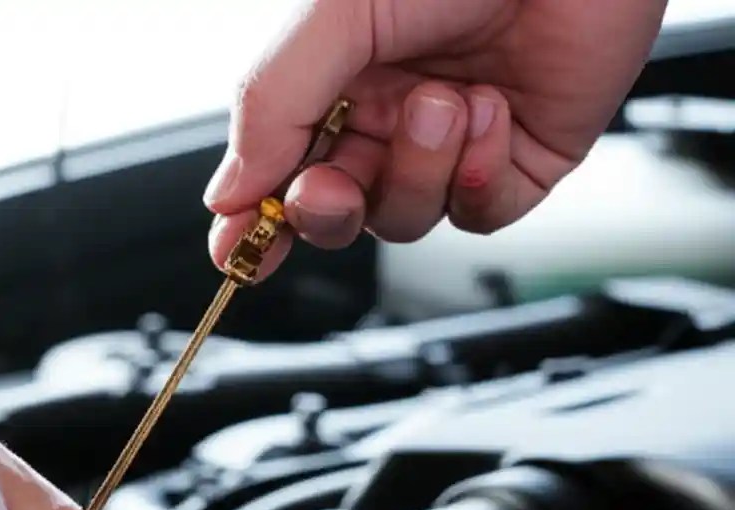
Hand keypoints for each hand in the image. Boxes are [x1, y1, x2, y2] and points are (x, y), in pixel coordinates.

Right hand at [205, 0, 668, 276]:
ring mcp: (450, 147)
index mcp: (331, 84)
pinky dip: (477, 175)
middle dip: (327, 212)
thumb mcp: (335, 18)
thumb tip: (229, 192)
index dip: (252, 221)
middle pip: (334, 214)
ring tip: (446, 100)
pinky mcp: (516, 163)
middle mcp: (385, 119)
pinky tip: (491, 111)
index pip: (277, 172)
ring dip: (418, 169)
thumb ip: (270, 104)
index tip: (234, 251)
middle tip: (329, 189)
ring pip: (403, 219)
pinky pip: (478, 214)